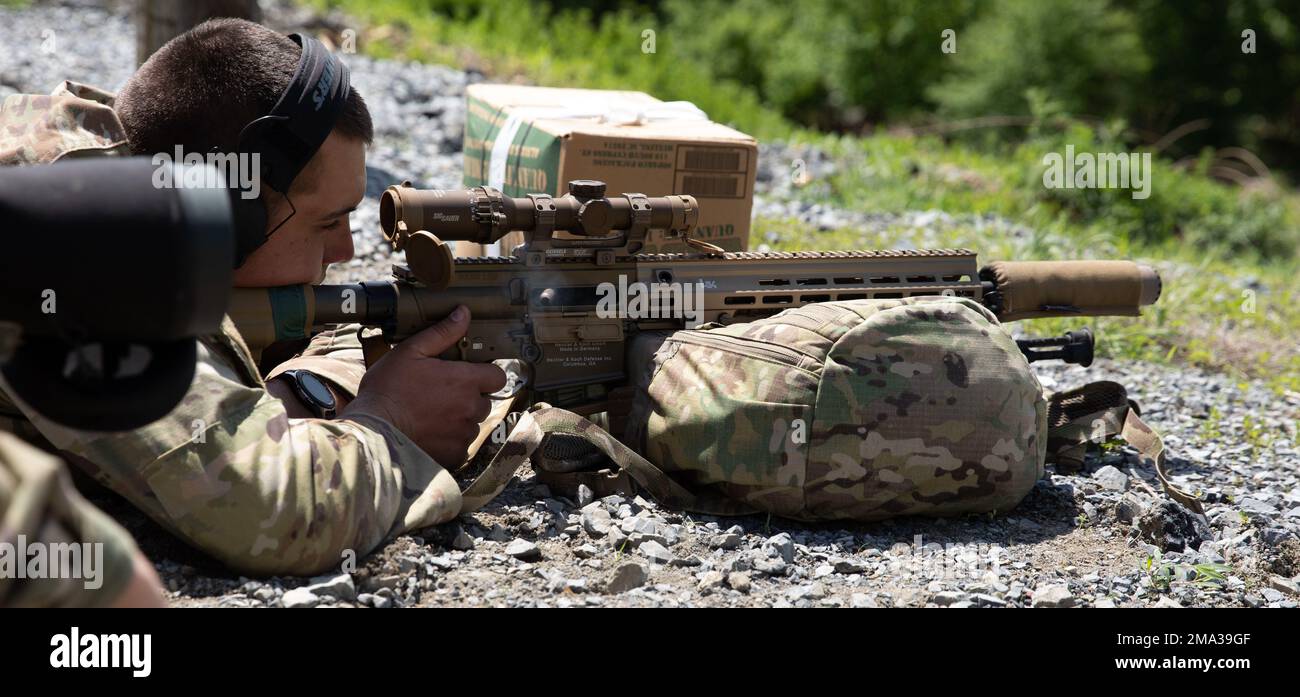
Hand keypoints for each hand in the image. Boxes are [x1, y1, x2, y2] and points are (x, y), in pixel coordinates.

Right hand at [342, 306, 506, 466]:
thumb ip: (442, 333)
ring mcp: (464, 433)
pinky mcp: (455, 455)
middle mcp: (470, 408)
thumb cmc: (388, 389)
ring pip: (473, 423)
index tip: (470, 375)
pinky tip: (429, 431)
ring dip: (460, 419)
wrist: (373, 430)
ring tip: (432, 414)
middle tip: (441, 394)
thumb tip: (463, 313)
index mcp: (464, 381)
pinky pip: (461, 445)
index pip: (498, 376)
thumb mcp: (411, 352)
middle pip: (484, 401)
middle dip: (468, 397)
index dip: (486, 374)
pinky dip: (450, 440)